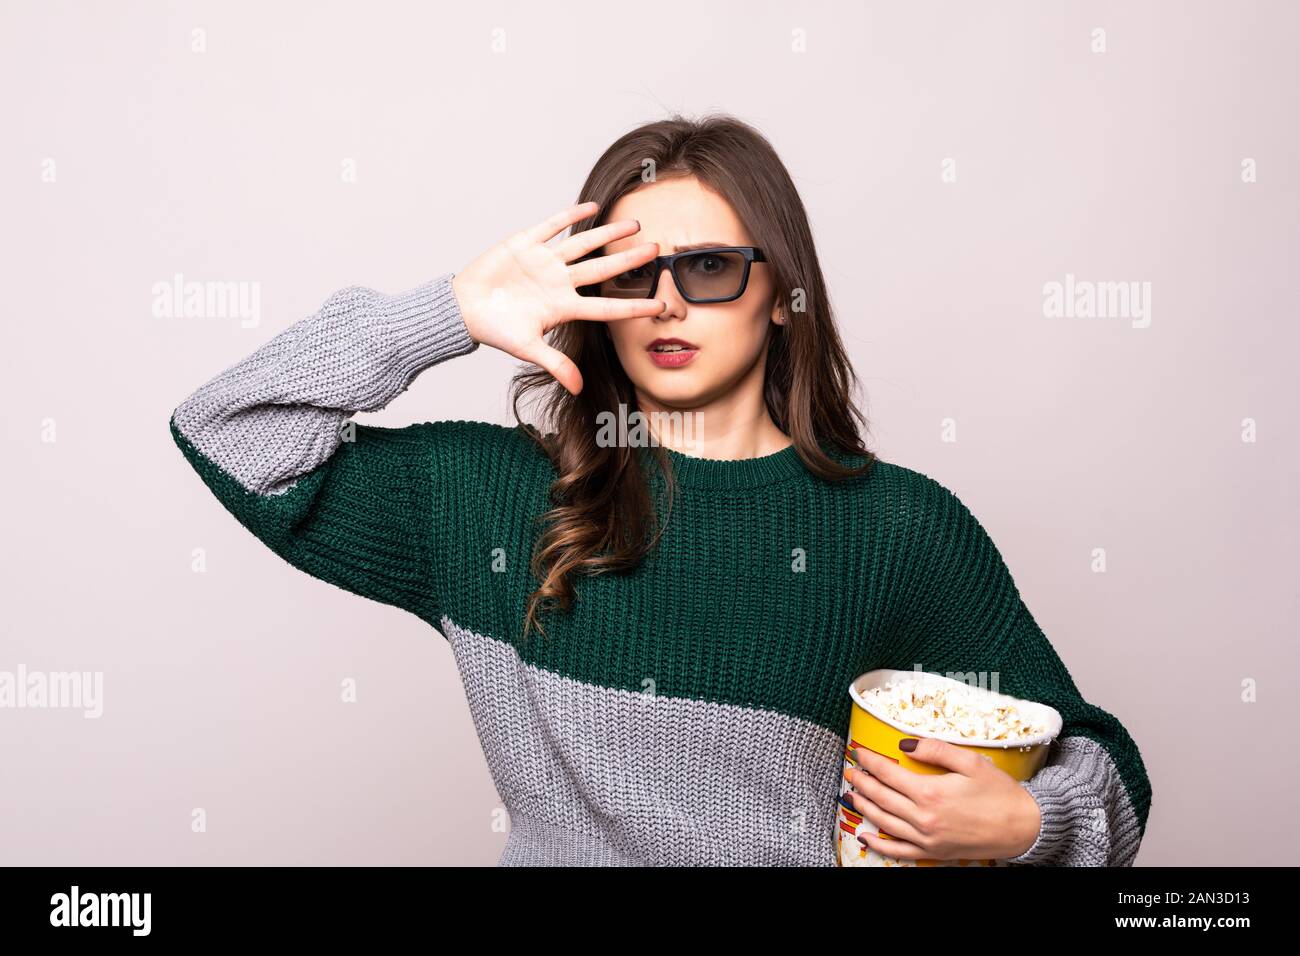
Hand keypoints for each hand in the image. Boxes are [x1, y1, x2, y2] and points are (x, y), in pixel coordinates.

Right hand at [450, 200, 664, 395]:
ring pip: (584, 244)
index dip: (632, 306)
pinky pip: (552, 226)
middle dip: (629, 259)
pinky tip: (592, 207)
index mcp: (563, 307)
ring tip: (635, 224)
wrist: (463, 308)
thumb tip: (578, 389)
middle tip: (657, 249)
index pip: (606, 307)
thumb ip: (555, 365)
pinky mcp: (525, 243)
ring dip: (608, 233)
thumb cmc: (494, 330)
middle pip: (602, 269)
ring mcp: (545, 262)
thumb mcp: (527, 348)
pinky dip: (571, 216)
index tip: (660, 305)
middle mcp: (560, 282)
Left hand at [843, 737, 1041, 861]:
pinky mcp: (934, 852)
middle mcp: (924, 818)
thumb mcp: (971, 762)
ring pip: (885, 822)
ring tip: (852, 794)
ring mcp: (927, 838)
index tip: (858, 751)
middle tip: (849, 769)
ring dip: (864, 807)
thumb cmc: (1000, 793)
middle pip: (881, 797)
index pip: (888, 773)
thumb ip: (935, 750)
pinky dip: (879, 844)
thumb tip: (904, 744)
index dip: (870, 761)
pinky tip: (865, 836)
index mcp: (931, 792)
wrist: (1024, 828)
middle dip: (862, 782)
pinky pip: (899, 851)